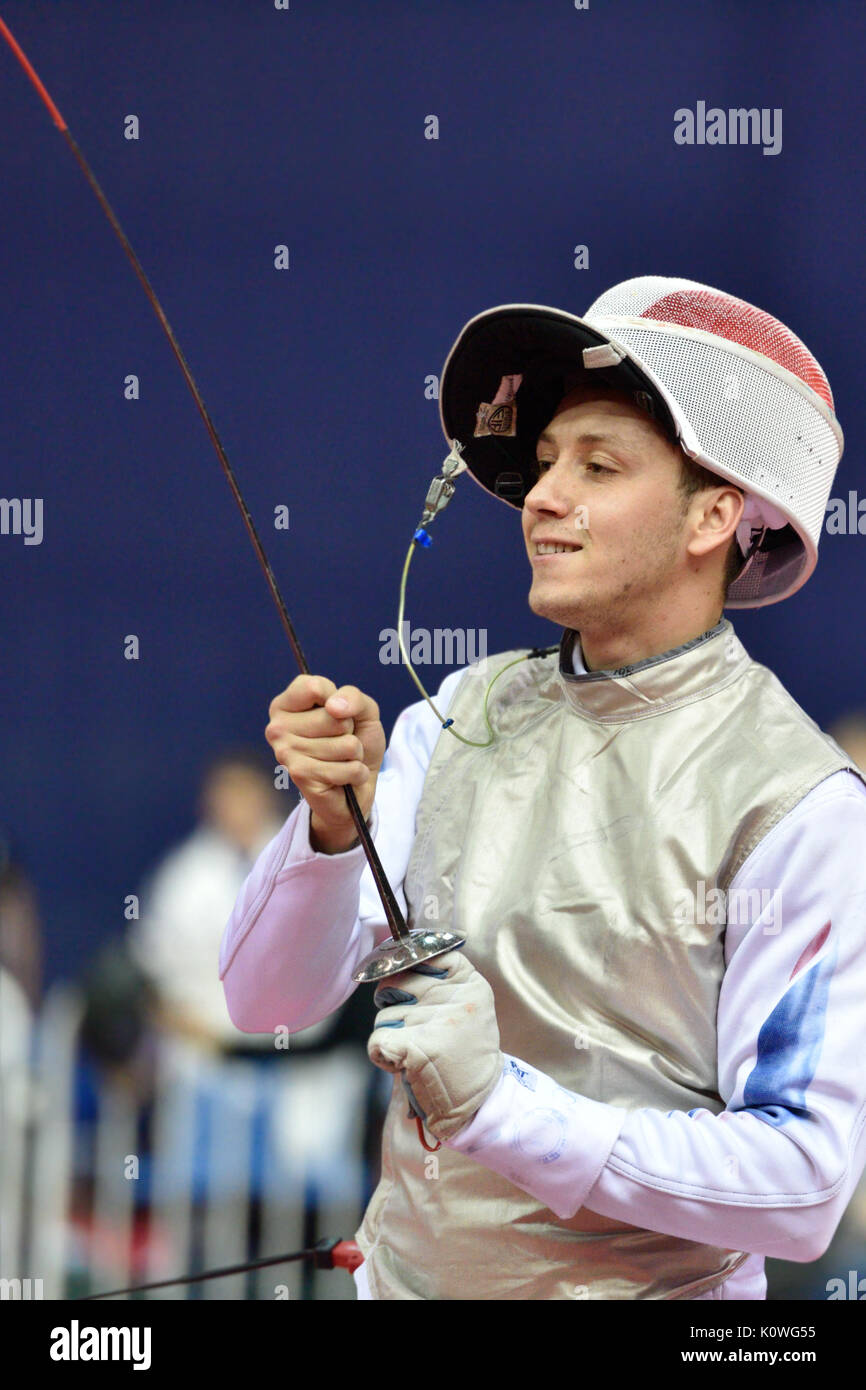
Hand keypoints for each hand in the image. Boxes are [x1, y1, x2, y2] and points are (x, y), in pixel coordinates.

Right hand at [265, 675, 385, 852]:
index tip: (335, 713)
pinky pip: (349, 767)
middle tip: (340, 742)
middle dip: (349, 731)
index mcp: (285, 704)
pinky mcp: (300, 776)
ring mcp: (285, 752)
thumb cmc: (356, 741)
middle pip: (332, 716)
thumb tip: (334, 708)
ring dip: (354, 754)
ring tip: (342, 760)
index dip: (337, 699)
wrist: (358, 785)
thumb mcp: (363, 711)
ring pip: (345, 744)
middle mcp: (277, 727)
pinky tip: (345, 778)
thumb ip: (353, 697)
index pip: (315, 686)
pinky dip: (357, 773)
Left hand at [368, 950, 503, 1140]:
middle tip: (407, 1022)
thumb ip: (439, 984)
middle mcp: (457, 999)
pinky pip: (377, 1040)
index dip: (408, 960)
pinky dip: (383, 1056)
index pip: (430, 951)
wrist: (477, 1104)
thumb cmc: (463, 1055)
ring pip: (384, 1015)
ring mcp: (437, 1023)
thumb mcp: (466, 1010)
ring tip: (416, 1052)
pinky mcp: (416, 1048)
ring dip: (391, 1035)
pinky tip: (404, 1065)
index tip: (402, 969)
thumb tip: (392, 963)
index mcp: (471, 985)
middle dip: (390, 999)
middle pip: (396, 979)